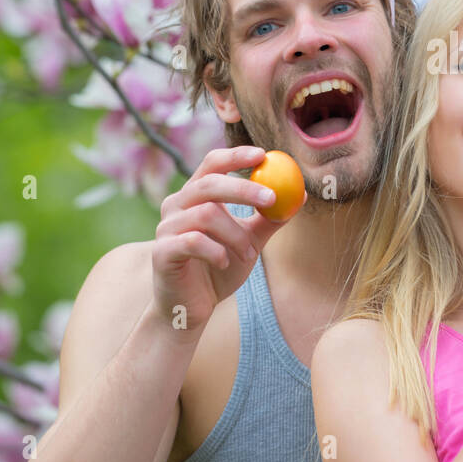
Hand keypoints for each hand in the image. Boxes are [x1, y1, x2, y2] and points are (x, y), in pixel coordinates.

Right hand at [151, 145, 300, 335]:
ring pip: (206, 214)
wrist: (193, 307)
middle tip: (272, 198)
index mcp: (195, 196)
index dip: (235, 155)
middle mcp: (176, 206)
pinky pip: (193, 241)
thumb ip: (270, 219)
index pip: (212, 163)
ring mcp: (165, 228)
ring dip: (236, 234)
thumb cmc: (220, 269)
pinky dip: (216, 250)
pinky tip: (225, 262)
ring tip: (249, 253)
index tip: (263, 155)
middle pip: (209, 183)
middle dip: (243, 188)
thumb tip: (300, 194)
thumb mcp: (250, 240)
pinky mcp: (162, 252)